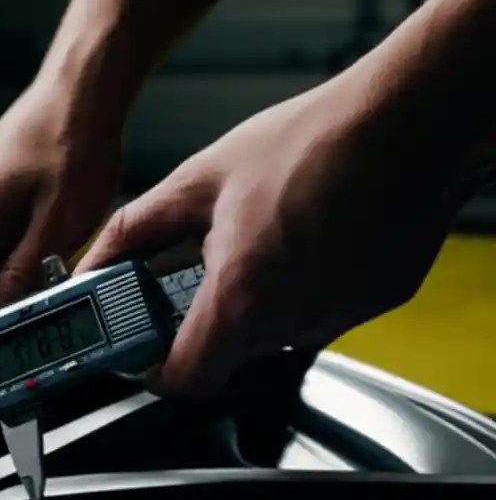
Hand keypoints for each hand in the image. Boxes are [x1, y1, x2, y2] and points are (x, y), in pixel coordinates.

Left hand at [73, 76, 470, 397]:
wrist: (406, 119)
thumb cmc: (310, 142)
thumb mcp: (198, 181)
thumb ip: (134, 232)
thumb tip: (94, 262)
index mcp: (242, 295)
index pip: (187, 380)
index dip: (157, 371)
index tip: (146, 348)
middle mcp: (294, 319)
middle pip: (229, 352)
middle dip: (205, 318)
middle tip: (202, 268)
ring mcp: (341, 315)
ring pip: (275, 334)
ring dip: (255, 300)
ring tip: (262, 237)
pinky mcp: (376, 302)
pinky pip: (320, 312)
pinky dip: (302, 286)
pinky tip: (305, 235)